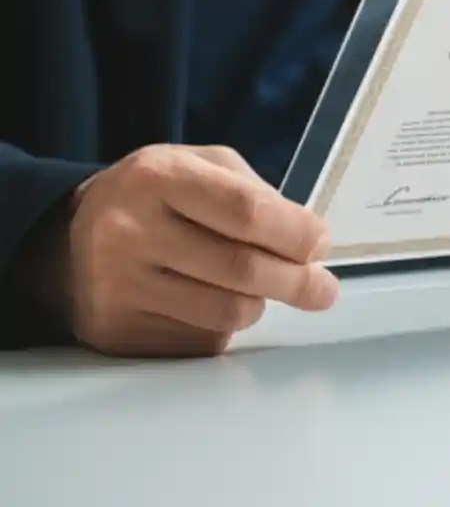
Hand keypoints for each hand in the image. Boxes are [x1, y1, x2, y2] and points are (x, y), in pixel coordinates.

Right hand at [65, 145, 337, 356]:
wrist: (68, 242)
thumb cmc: (155, 199)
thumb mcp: (199, 166)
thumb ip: (256, 193)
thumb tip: (308, 241)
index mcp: (156, 177)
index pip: (247, 211)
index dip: (296, 233)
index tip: (320, 244)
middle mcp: (129, 231)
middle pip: (242, 270)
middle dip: (297, 282)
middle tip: (322, 289)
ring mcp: (118, 287)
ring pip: (228, 313)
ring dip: (260, 304)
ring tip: (260, 289)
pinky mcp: (118, 333)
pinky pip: (201, 340)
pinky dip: (224, 326)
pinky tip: (211, 303)